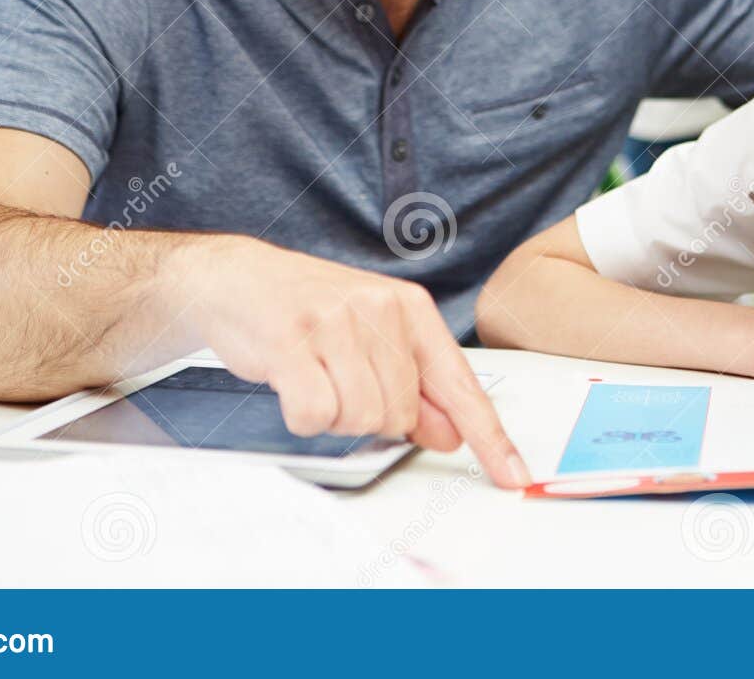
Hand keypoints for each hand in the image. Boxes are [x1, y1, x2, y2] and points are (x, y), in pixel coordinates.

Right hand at [171, 236, 529, 487]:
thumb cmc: (310, 310)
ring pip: (361, 418)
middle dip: (370, 415)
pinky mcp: (292, 341)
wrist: (241, 278)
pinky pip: (316, 415)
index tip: (512, 474)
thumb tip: (451, 433)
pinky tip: (294, 383)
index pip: (461, 385)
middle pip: (402, 414)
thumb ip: (416, 384)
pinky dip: (303, 414)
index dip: (489, 437)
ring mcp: (336, 323)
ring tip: (316, 376)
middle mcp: (380, 310)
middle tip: (339, 381)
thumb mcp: (374, 336)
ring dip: (335, 415)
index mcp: (411, 309)